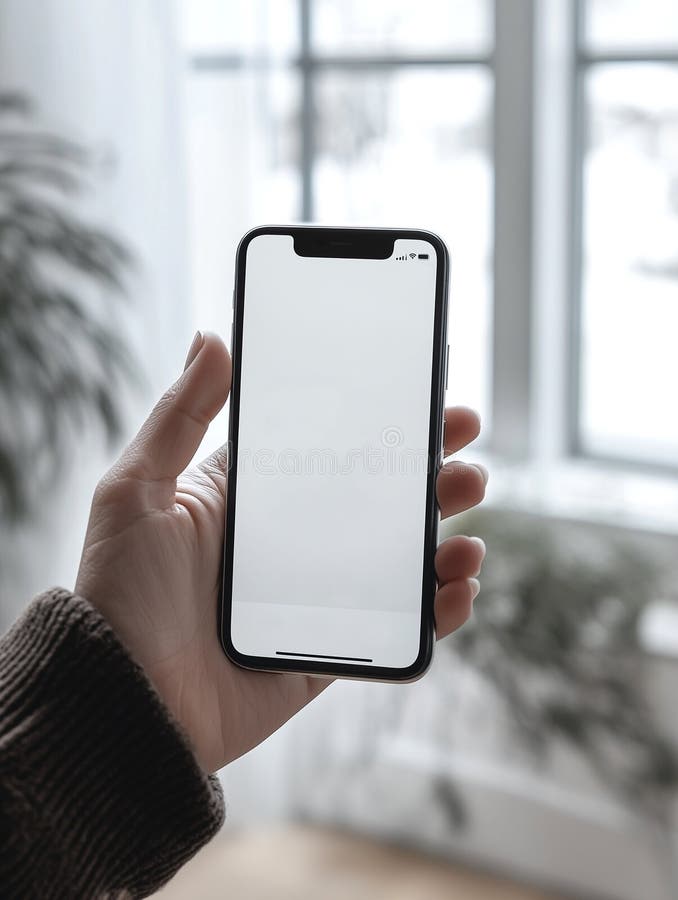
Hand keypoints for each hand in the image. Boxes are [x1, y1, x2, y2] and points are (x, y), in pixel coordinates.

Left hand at [76, 332, 486, 772]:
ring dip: (445, 538)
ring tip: (469, 527)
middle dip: (430, 475)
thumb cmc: (119, 594)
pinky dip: (438, 610)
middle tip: (468, 456)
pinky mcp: (332, 650)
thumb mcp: (136, 491)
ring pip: (399, 559)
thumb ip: (179, 415)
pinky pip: (400, 626)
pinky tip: (458, 589)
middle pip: (377, 498)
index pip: (330, 448)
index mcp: (250, 498)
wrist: (124, 705)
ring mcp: (317, 597)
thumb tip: (210, 337)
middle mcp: (289, 542)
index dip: (380, 422)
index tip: (425, 396)